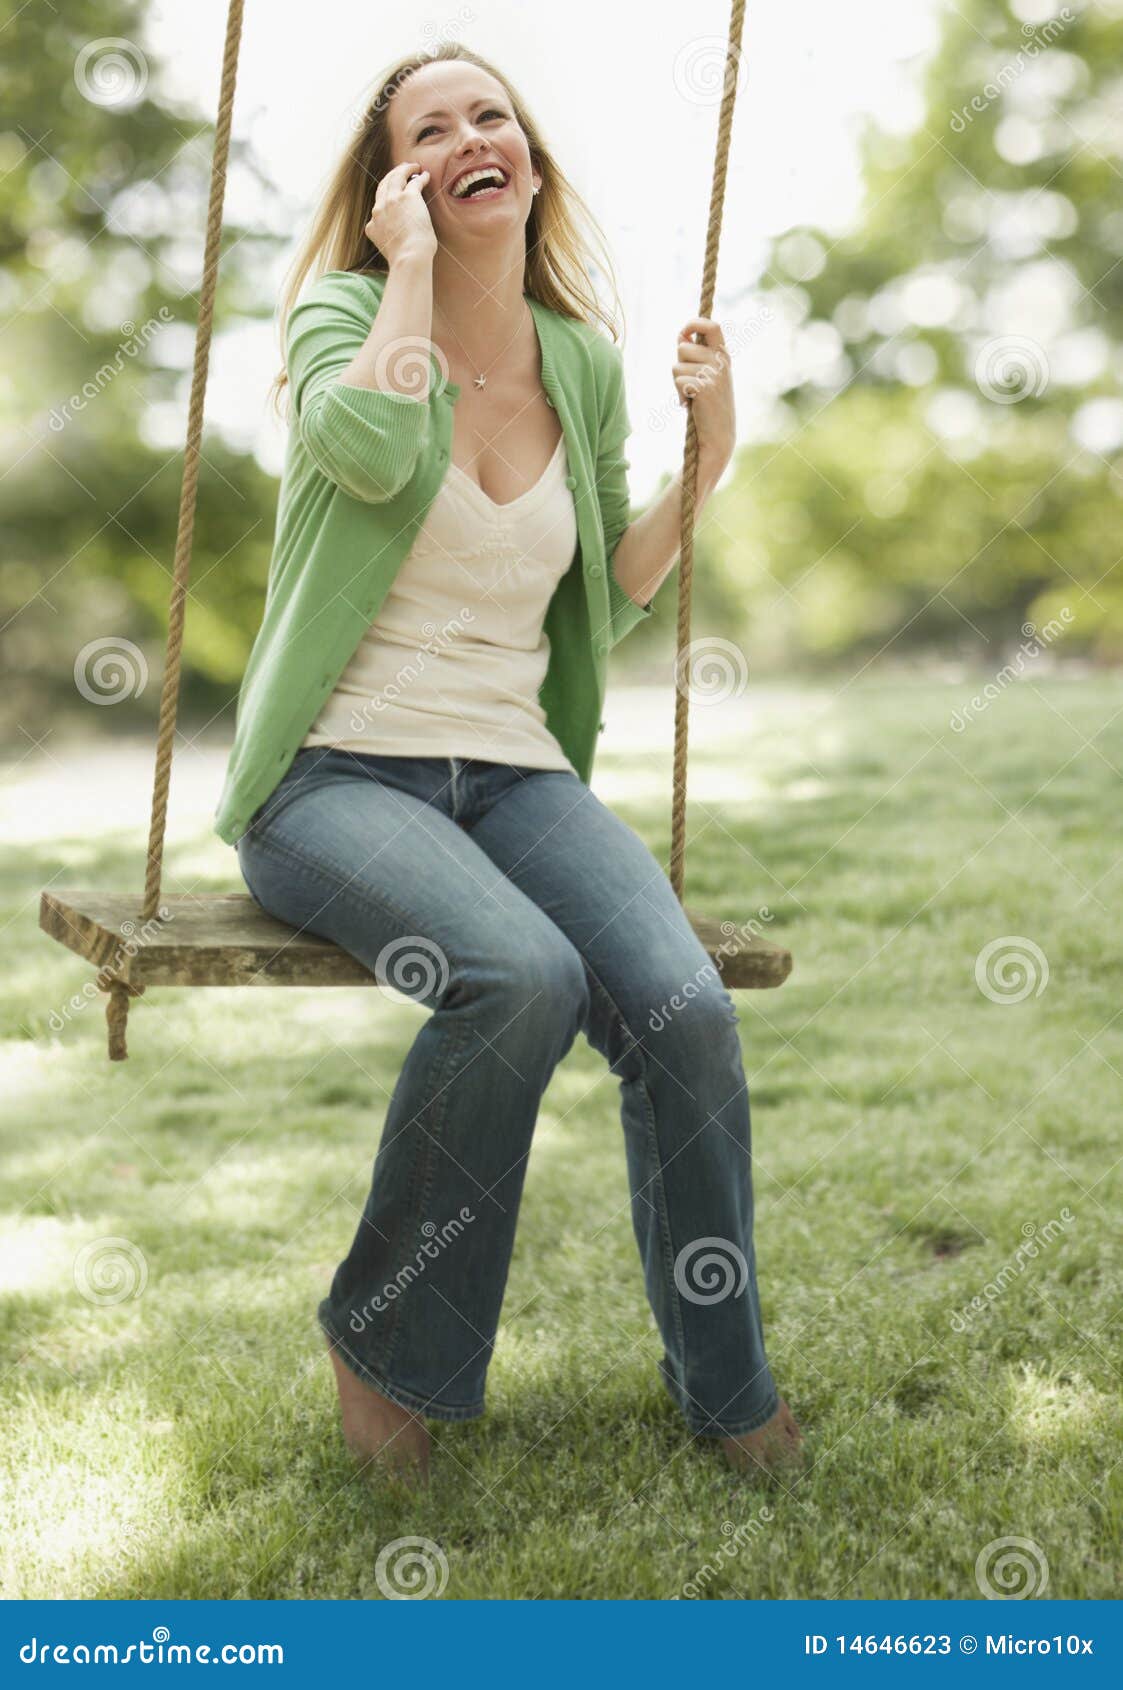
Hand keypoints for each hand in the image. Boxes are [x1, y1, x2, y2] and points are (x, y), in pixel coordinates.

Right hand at [365, 161, 437, 266]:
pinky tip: (425, 175)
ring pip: (395, 177)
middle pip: (383, 186)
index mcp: (373, 225)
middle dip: (392, 176)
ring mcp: (392, 202)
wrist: (409, 257)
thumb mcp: (389, 249)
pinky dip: (420, 177)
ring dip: (404, 170)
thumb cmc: (405, 260)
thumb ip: (388, 239)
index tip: (393, 194)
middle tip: (401, 171)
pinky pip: (414, 181)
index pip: (377, 206)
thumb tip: (399, 238)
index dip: (385, 197)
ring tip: (413, 167)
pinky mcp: (408, 197)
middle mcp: (379, 210)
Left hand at [673, 316, 734, 483]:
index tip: (684, 332)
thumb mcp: (707, 374)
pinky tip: (690, 404)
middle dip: (679, 364)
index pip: (711, 326)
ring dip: (677, 383)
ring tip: (691, 396)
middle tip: (689, 383)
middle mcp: (720, 361)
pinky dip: (679, 394)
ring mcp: (714, 374)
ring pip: (676, 366)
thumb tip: (681, 335)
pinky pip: (678, 380)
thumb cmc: (710, 405)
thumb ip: (696, 355)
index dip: (694, 323)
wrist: (719, 435)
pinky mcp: (704, 387)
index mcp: (723, 355)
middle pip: (683, 348)